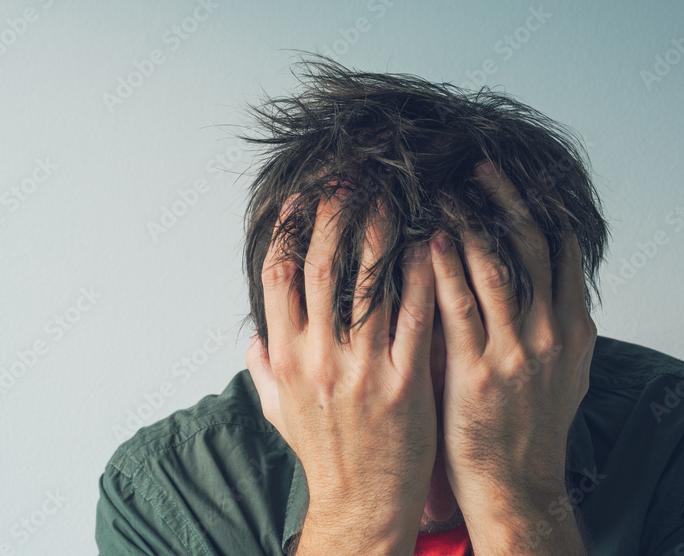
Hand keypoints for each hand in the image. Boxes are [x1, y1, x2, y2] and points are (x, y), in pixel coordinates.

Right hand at [246, 188, 437, 551]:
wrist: (361, 505)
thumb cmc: (325, 456)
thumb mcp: (280, 413)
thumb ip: (264, 371)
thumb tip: (253, 339)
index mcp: (287, 358)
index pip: (279, 277)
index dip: (290, 230)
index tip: (302, 198)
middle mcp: (319, 357)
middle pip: (323, 267)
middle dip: (334, 214)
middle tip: (348, 178)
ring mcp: (362, 369)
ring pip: (368, 283)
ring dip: (379, 232)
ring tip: (389, 196)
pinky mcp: (404, 382)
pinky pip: (415, 317)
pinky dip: (422, 276)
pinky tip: (430, 245)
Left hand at [430, 162, 595, 542]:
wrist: (517, 486)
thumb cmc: (533, 428)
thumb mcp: (568, 372)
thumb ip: (563, 323)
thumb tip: (561, 281)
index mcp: (576, 329)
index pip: (565, 250)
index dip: (543, 207)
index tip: (523, 176)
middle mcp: (553, 334)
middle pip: (533, 246)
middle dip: (507, 200)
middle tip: (481, 166)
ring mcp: (518, 353)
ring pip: (497, 268)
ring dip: (470, 224)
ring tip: (446, 192)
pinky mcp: (480, 374)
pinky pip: (461, 308)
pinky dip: (447, 270)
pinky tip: (432, 242)